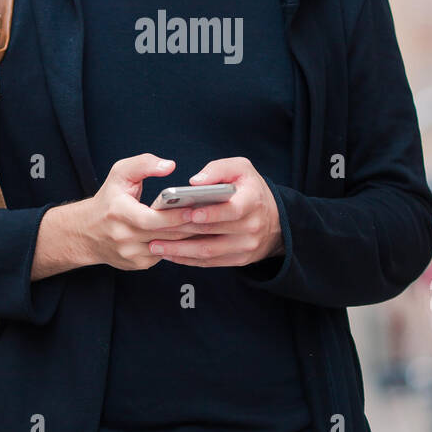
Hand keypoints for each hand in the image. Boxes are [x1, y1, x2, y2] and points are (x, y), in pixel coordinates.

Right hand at [84, 153, 211, 270]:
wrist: (86, 232)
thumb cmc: (109, 199)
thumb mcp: (120, 173)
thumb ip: (144, 164)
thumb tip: (170, 166)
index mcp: (118, 213)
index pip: (151, 219)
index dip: (174, 216)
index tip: (195, 208)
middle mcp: (123, 237)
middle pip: (165, 235)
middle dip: (190, 226)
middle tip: (213, 217)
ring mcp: (131, 254)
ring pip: (169, 248)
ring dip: (190, 238)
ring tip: (211, 225)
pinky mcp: (138, 264)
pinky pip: (165, 256)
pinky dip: (180, 246)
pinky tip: (196, 236)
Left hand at [147, 156, 283, 267]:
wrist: (276, 219)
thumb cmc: (250, 188)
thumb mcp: (241, 168)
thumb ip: (218, 169)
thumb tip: (194, 182)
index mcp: (253, 201)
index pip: (233, 210)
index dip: (211, 213)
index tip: (189, 213)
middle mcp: (252, 227)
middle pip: (214, 233)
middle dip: (183, 232)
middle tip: (155, 230)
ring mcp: (246, 246)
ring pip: (209, 252)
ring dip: (180, 251)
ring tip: (155, 246)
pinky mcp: (239, 259)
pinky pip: (210, 262)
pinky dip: (188, 260)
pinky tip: (169, 254)